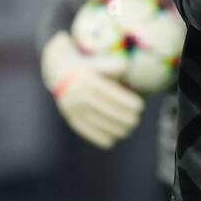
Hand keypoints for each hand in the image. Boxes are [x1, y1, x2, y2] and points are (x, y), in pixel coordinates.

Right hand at [41, 31, 144, 148]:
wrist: (60, 73)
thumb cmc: (89, 68)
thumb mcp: (100, 62)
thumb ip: (115, 66)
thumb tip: (127, 69)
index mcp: (90, 81)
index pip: (115, 96)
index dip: (130, 104)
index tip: (140, 107)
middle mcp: (81, 95)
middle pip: (110, 113)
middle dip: (127, 119)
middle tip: (135, 121)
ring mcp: (74, 109)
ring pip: (101, 125)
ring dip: (118, 130)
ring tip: (127, 129)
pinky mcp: (71, 119)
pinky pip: (90, 133)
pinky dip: (104, 138)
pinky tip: (113, 137)